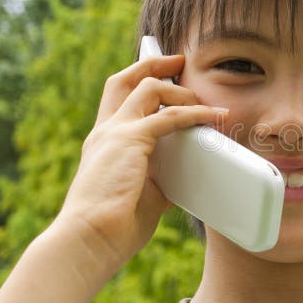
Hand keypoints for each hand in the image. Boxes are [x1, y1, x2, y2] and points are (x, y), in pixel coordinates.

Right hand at [55, 54, 226, 275]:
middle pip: (125, 79)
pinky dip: (195, 113)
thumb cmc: (113, 228)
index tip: (164, 76)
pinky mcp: (130, 142)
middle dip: (153, 65)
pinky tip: (214, 117)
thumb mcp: (142, 196)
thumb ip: (159, 180)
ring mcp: (115, 133)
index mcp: (103, 142)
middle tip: (180, 62)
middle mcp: (105, 131)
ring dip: (182, 92)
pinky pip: (170, 116)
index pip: (117, 98)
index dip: (138, 80)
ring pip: (150, 89)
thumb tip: (185, 179)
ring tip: (206, 104)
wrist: (89, 240)